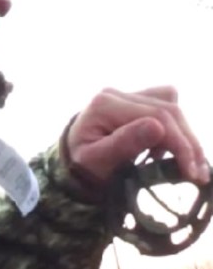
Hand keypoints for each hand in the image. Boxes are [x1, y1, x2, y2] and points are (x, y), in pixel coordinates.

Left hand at [65, 86, 209, 190]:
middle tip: (198, 174)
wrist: (71, 158)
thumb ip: (124, 144)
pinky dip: (175, 129)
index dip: (181, 144)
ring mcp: (127, 95)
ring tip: (189, 168)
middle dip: (189, 143)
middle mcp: (117, 94)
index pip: (157, 116)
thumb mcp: (96, 160)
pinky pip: (166, 107)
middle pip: (169, 109)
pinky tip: (169, 153)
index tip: (192, 174)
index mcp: (105, 104)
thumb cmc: (81, 164)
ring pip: (171, 106)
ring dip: (186, 136)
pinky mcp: (135, 102)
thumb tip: (158, 127)